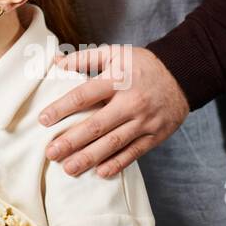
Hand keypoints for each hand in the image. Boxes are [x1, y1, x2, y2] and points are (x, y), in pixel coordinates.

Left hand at [38, 45, 188, 178]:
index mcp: (117, 79)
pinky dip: (117, 164)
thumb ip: (84, 58)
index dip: (62, 107)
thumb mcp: (114, 53)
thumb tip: (56, 63)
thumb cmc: (140, 64)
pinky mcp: (155, 135)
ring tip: (68, 168)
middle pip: (97, 125)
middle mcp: (130, 102)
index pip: (84, 94)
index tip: (43, 120)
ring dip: (90, 157)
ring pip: (113, 143)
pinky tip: (100, 172)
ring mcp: (144, 121)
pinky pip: (134, 152)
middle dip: (72, 141)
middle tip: (50, 152)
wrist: (182, 75)